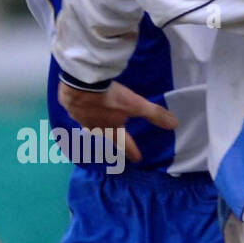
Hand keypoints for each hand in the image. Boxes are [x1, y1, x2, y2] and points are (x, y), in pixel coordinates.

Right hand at [57, 79, 178, 163]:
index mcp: (111, 130)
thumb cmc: (110, 98)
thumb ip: (154, 114)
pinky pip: (75, 110)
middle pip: (104, 136)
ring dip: (93, 126)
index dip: (132, 150)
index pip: (125, 144)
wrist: (81, 83)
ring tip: (95, 126)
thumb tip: (174, 124)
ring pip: (87, 124)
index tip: (137, 159)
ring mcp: (79, 116)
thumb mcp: (136, 105)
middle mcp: (94, 127)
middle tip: (114, 140)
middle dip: (111, 139)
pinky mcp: (68, 104)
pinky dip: (79, 110)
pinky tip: (78, 107)